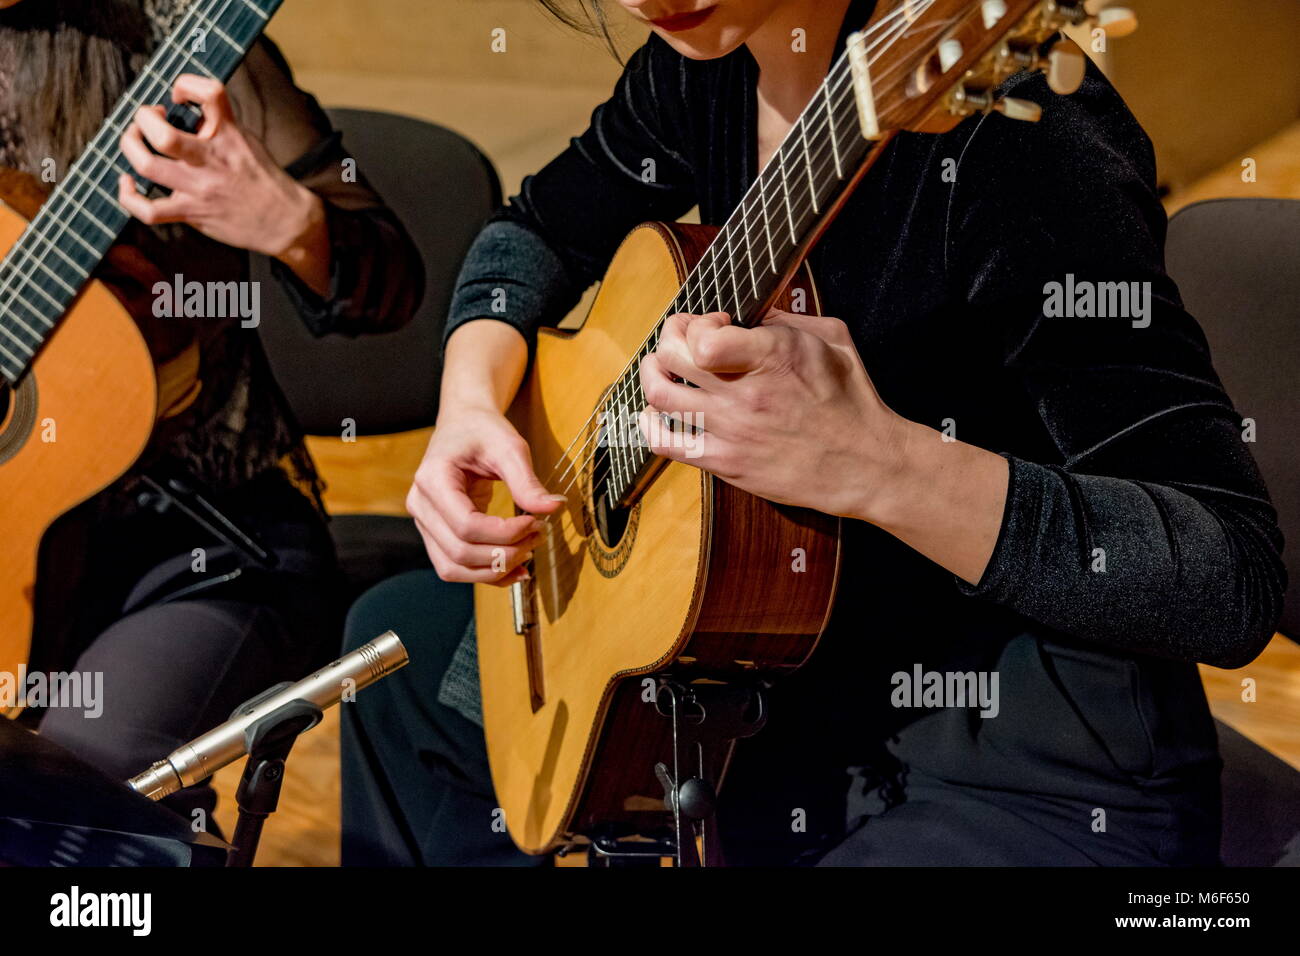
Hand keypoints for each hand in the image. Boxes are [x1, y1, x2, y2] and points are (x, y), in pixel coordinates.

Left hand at [116, 75, 325, 268]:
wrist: (286, 221)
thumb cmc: (264, 179)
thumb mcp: (247, 141)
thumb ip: (217, 125)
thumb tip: (185, 110)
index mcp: (229, 136)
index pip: (210, 93)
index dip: (186, 84)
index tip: (179, 94)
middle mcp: (212, 160)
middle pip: (162, 136)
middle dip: (142, 120)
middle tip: (148, 119)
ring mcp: (199, 189)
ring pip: (147, 167)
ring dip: (130, 148)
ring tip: (135, 143)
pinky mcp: (192, 213)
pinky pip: (149, 211)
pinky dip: (129, 196)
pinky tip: (128, 184)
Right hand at [406, 405, 565, 584]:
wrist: (464, 423)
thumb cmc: (482, 430)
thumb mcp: (509, 447)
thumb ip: (527, 481)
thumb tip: (554, 508)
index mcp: (433, 479)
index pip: (467, 525)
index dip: (505, 533)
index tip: (535, 523)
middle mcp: (421, 505)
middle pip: (459, 552)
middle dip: (504, 553)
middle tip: (537, 536)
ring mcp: (425, 522)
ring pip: (453, 568)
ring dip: (493, 570)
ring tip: (527, 555)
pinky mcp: (436, 532)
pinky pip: (455, 566)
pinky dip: (484, 573)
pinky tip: (514, 570)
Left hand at [637, 309, 908, 520]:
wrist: (863, 464)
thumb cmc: (850, 400)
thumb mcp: (831, 340)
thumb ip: (787, 319)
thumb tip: (750, 313)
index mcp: (773, 357)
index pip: (702, 337)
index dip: (699, 322)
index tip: (716, 323)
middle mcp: (745, 394)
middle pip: (671, 357)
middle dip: (670, 337)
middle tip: (681, 339)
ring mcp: (730, 430)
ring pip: (659, 393)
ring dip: (652, 373)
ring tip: (661, 367)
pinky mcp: (723, 462)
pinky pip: (663, 441)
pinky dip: (649, 421)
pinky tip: (657, 411)